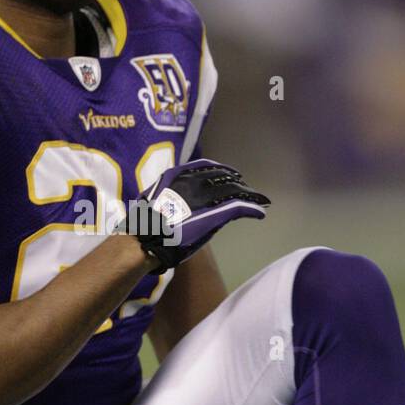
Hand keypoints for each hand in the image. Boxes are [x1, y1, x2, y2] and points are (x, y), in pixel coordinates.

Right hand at [129, 157, 269, 272]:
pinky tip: (260, 213)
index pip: (205, 166)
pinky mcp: (217, 213)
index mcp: (177, 174)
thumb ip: (169, 194)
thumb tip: (178, 199)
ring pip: (234, 190)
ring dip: (248, 195)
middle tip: (247, 189)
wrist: (148, 237)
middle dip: (237, 183)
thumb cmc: (145, 223)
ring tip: (259, 200)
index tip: (228, 174)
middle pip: (223, 177)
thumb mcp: (154, 199)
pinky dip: (252, 209)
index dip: (220, 170)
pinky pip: (239, 207)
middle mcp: (194, 180)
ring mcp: (206, 196)